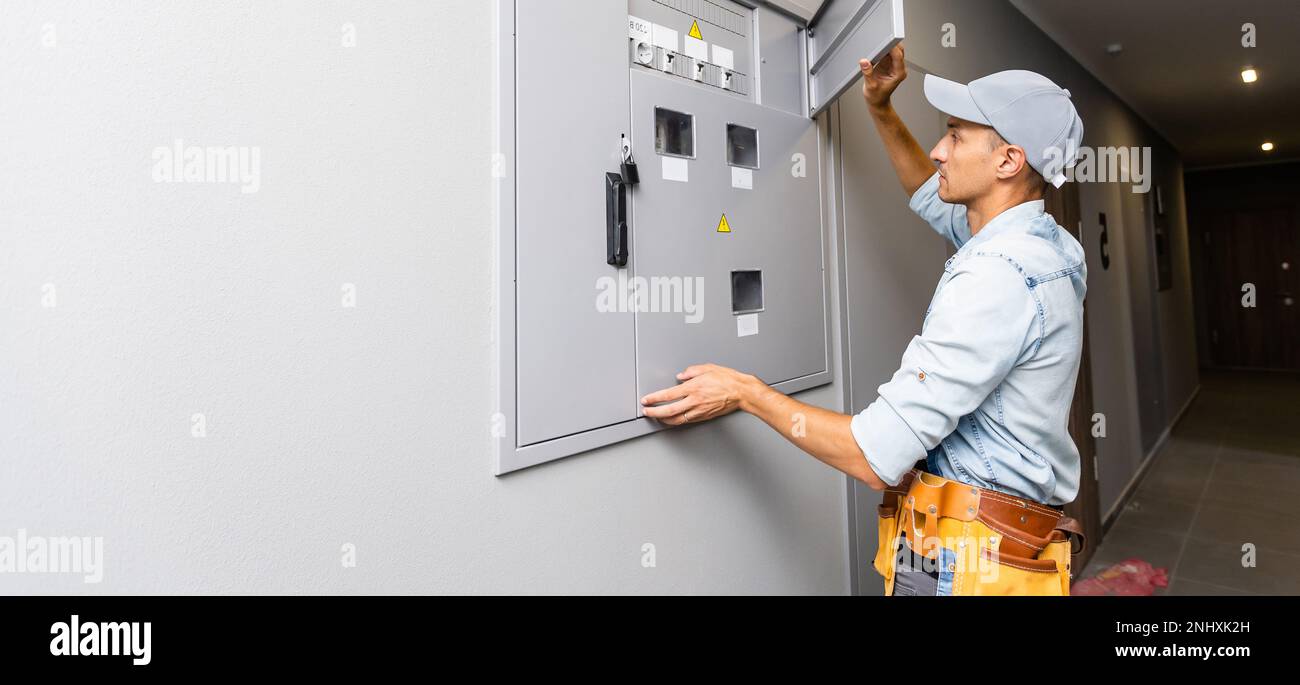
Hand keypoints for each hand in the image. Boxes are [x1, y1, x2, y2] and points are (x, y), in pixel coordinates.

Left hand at [640, 364, 758, 425]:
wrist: (742, 392)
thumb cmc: (728, 379)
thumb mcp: (707, 368)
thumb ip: (691, 371)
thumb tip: (681, 375)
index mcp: (693, 387)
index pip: (668, 395)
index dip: (654, 398)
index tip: (646, 400)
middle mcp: (695, 401)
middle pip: (669, 411)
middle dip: (654, 412)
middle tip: (646, 412)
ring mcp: (700, 411)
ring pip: (677, 420)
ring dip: (664, 419)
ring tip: (657, 417)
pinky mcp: (705, 416)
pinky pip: (687, 421)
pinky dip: (677, 421)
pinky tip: (673, 419)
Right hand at [860, 42, 906, 108]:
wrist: (877, 102)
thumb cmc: (877, 97)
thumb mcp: (870, 86)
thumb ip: (868, 73)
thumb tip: (864, 62)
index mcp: (899, 74)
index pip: (898, 56)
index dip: (892, 48)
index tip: (886, 41)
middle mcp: (898, 69)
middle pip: (898, 51)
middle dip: (890, 45)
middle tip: (880, 41)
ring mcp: (893, 65)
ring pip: (893, 50)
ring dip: (885, 47)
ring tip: (876, 47)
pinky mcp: (888, 64)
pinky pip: (887, 53)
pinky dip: (882, 50)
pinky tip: (876, 51)